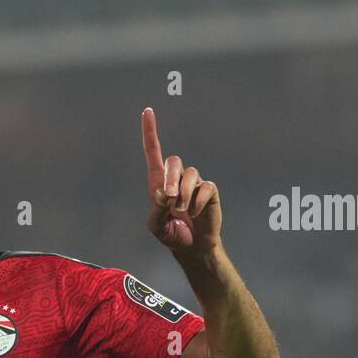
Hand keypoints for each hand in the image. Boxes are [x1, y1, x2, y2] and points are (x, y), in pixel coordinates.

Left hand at [141, 108, 221, 253]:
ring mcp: (194, 183)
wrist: (192, 246)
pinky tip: (196, 214)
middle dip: (171, 179)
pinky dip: (198, 202)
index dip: (150, 131)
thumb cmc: (171, 234)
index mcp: (159, 182)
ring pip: (190, 173)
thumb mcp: (156, 226)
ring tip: (183, 211)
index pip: (153, 151)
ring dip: (184, 194)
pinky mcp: (209, 190)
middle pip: (173, 161)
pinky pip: (205, 188)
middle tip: (171, 201)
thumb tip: (164, 193)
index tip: (147, 111)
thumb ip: (157, 209)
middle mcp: (177, 178)